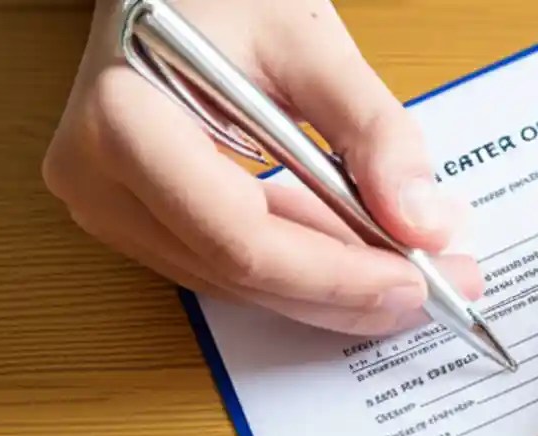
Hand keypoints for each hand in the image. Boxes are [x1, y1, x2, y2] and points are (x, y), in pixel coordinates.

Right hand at [42, 0, 480, 334]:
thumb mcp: (309, 41)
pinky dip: (305, 268)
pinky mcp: (140, 218)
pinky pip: (232, 264)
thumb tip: (425, 225)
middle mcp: (100, 180)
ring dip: (333, 288)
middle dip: (348, 291)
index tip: (414, 280)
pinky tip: (365, 261)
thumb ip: (374, 132)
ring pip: (241, 283)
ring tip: (416, 274)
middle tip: (437, 290)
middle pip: (242, 273)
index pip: (240, 239)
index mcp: (126, 123)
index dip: (335, 275)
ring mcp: (112, 206)